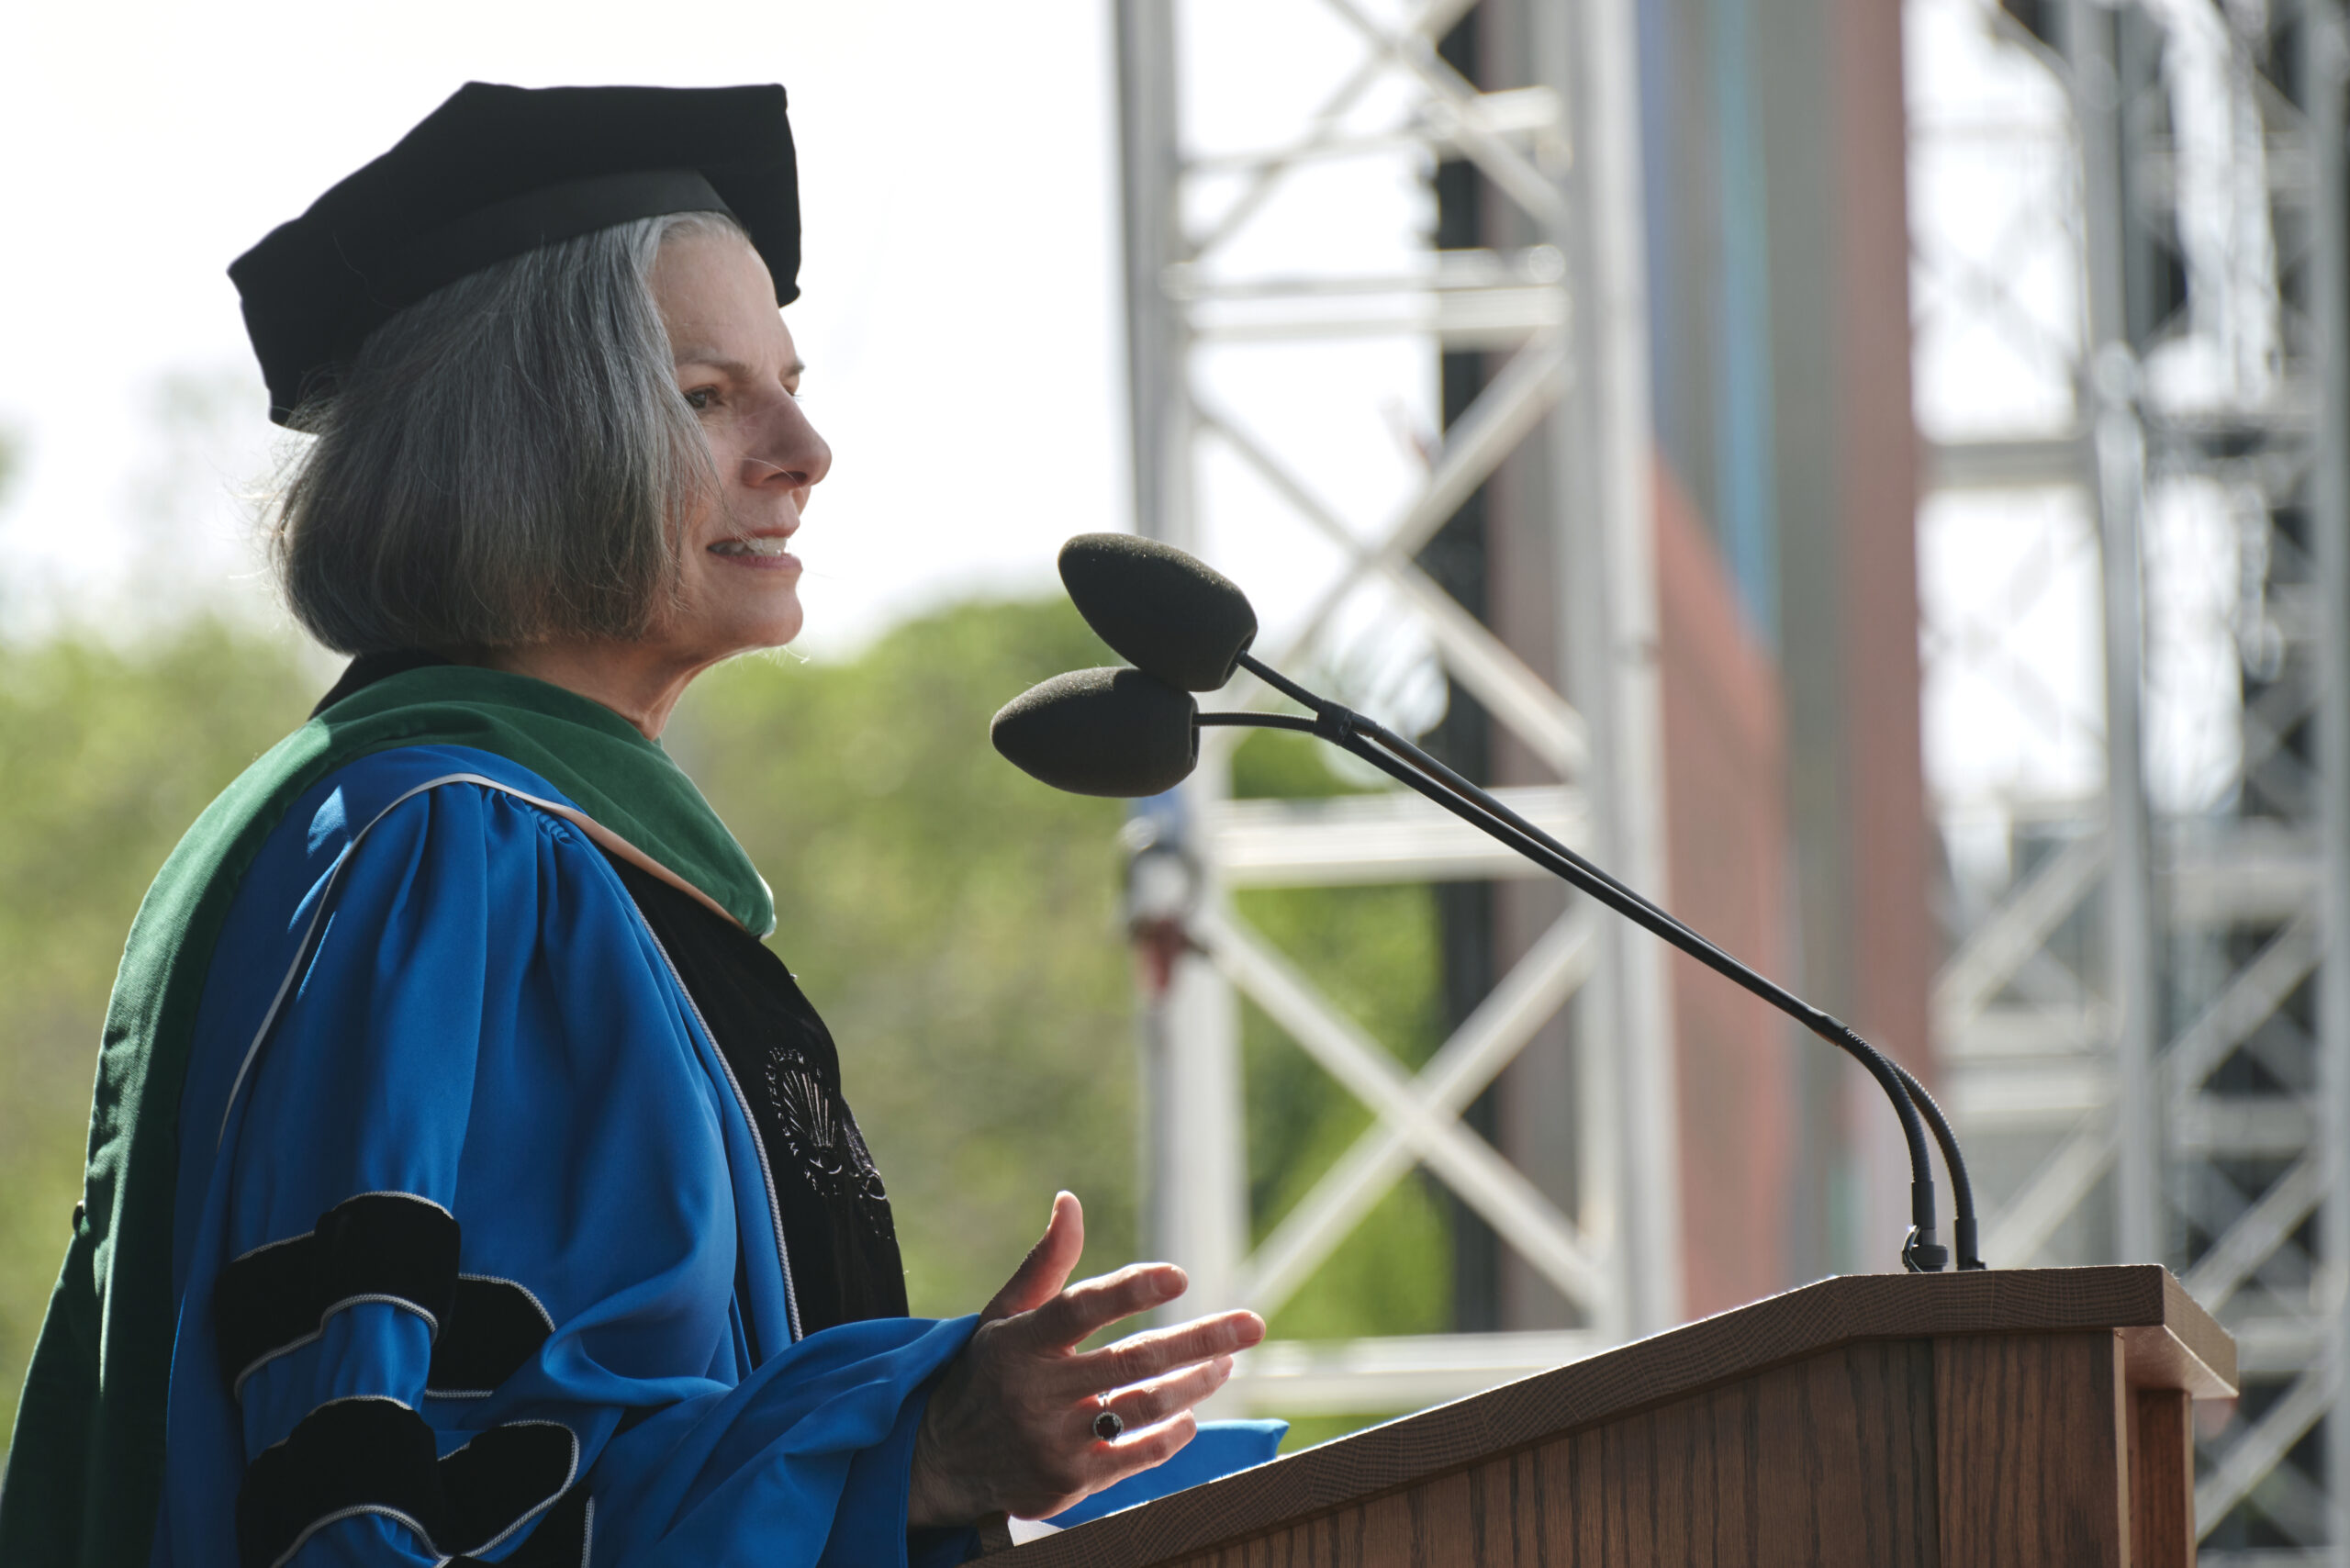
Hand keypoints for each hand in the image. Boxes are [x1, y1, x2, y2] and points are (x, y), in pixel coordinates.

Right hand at [905, 1192, 1265, 1525]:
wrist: (943, 1460)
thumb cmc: (988, 1372)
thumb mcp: (1004, 1316)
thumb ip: (1045, 1263)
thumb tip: (1071, 1200)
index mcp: (1020, 1342)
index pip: (1080, 1309)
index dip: (1130, 1290)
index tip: (1180, 1276)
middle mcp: (1036, 1391)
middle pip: (1132, 1360)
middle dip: (1201, 1340)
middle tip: (1253, 1324)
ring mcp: (1053, 1439)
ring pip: (1145, 1406)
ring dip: (1195, 1383)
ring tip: (1227, 1363)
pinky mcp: (1068, 1480)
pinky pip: (1136, 1454)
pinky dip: (1171, 1435)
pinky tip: (1191, 1415)